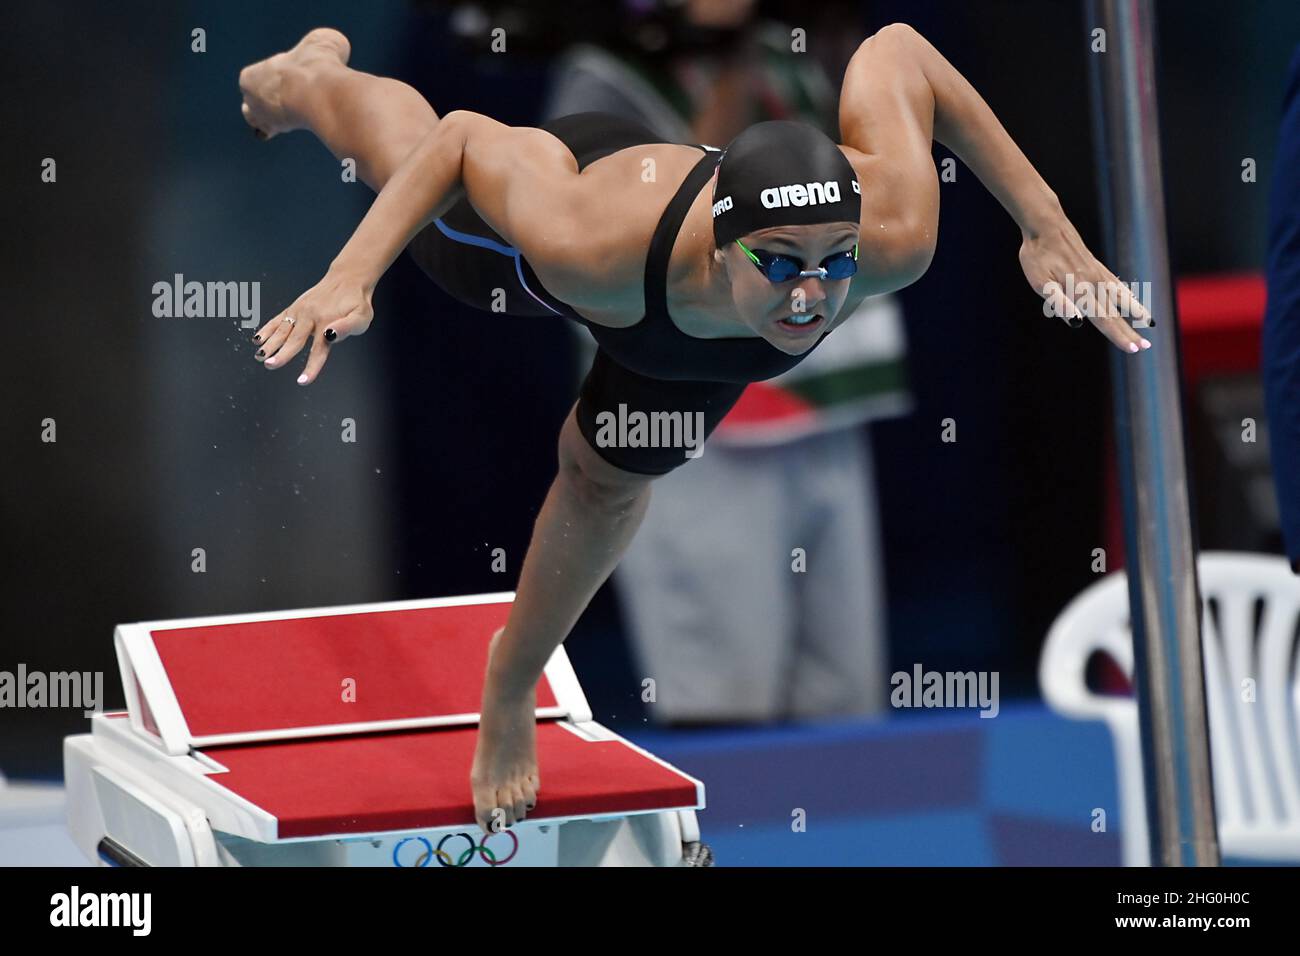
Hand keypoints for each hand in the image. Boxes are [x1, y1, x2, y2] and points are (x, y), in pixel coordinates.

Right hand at [251, 270, 373, 383]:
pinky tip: (257, 340)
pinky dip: (267, 329)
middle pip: (294, 339)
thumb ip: (347, 327)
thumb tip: (330, 335)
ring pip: (282, 329)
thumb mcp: (361, 316)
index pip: (318, 350)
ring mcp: (300, 311)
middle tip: (269, 365)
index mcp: (326, 322)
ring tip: (259, 356)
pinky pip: (278, 320)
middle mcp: (310, 316)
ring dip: (270, 343)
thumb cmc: (356, 302)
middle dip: (281, 354)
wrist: (347, 278)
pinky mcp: (294, 307)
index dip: (311, 367)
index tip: (302, 381)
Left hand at [1019, 216, 1152, 352]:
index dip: (1118, 335)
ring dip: (1135, 312)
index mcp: (1080, 291)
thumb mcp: (1041, 282)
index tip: (1133, 349)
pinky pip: (1116, 284)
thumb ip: (1059, 302)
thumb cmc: (1038, 256)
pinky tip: (1132, 300)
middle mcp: (1093, 284)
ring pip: (1121, 297)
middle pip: (1114, 313)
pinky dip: (1127, 294)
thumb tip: (1077, 321)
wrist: (1046, 225)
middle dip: (1128, 332)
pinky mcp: (1096, 266)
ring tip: (1149, 324)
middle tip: (1146, 347)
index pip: (1103, 319)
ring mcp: (1097, 274)